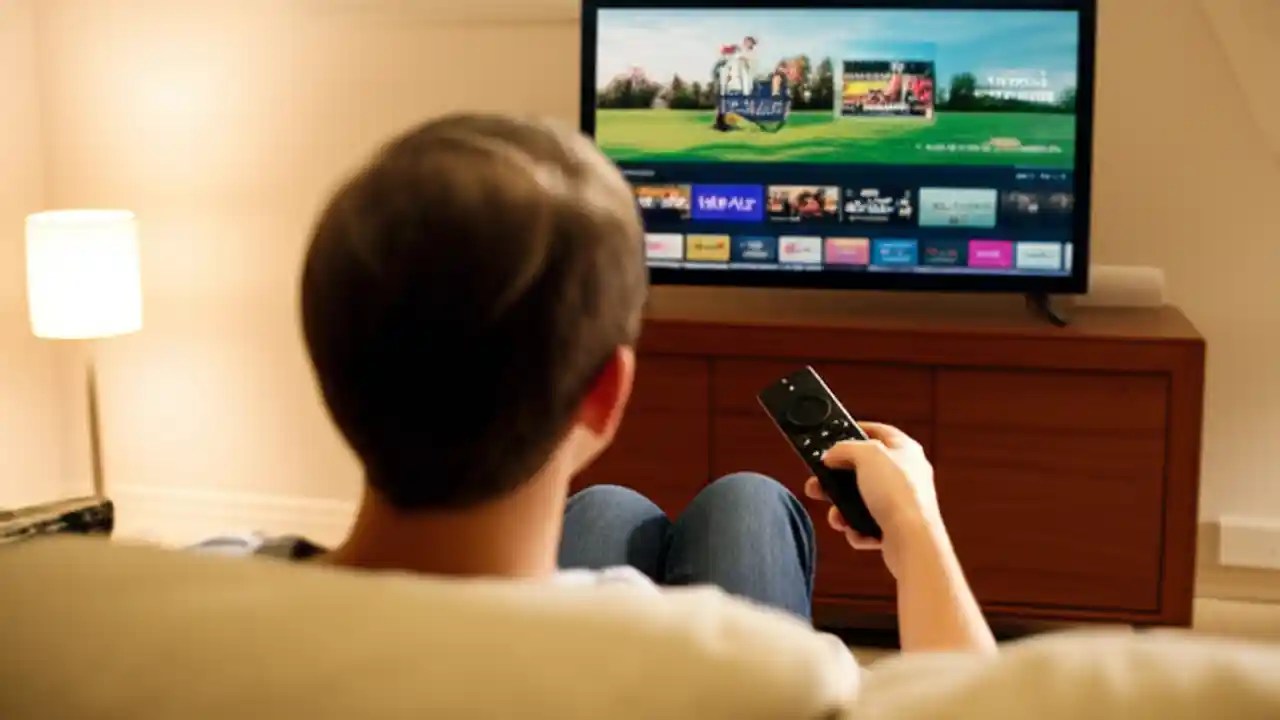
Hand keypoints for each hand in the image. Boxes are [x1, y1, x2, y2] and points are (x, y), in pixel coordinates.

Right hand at [804, 423, 941, 568]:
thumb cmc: (898, 493)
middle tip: (818, 482)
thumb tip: (832, 455)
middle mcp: (906, 475)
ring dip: (842, 509)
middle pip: (863, 469)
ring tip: (835, 517)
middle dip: (838, 478)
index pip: (878, 431)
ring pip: (862, 501)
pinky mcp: (897, 528)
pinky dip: (857, 529)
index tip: (835, 435)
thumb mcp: (866, 455)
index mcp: (905, 450)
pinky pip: (867, 525)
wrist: (913, 540)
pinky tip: (856, 531)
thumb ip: (845, 448)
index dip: (856, 430)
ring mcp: (902, 502)